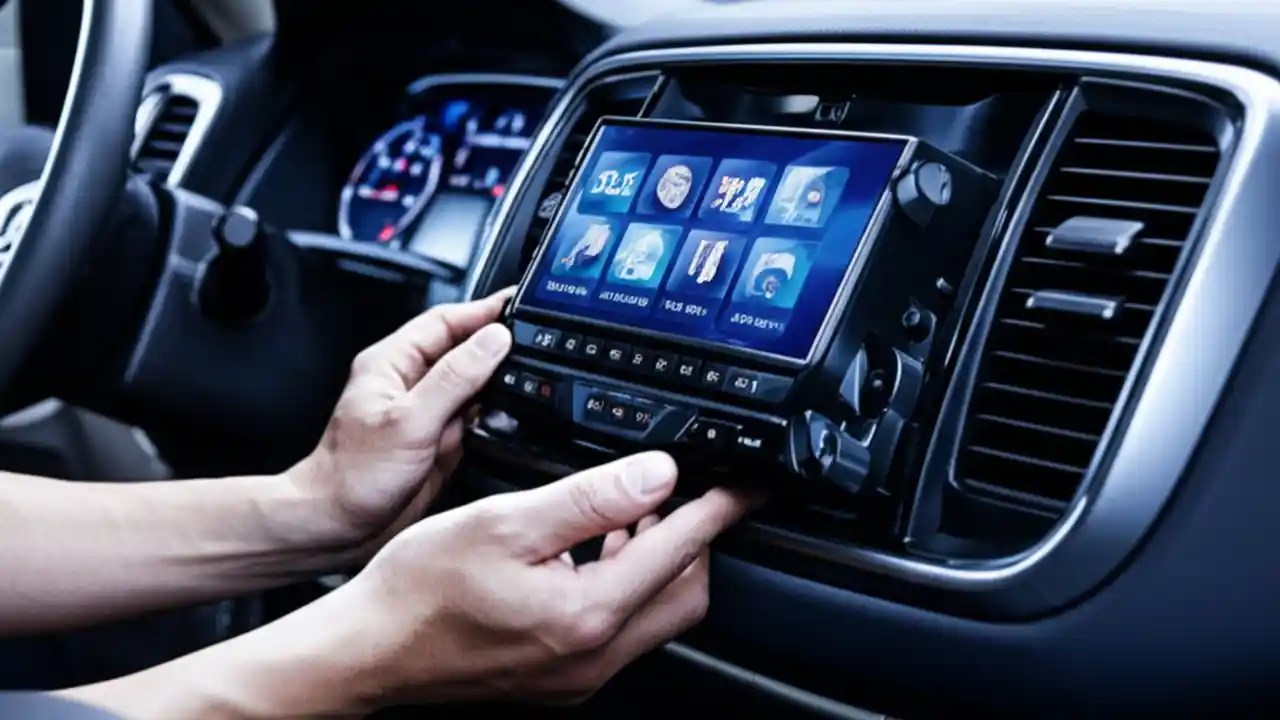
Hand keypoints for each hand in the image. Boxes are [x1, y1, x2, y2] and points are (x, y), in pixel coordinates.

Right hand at [58, 452, 760, 718]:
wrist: (367, 652)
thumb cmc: (418, 591)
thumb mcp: (506, 522)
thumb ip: (589, 498)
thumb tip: (658, 473)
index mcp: (586, 613)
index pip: (678, 550)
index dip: (717, 508)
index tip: (743, 484)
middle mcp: (592, 654)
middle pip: (684, 591)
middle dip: (691, 536)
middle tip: (674, 490)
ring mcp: (577, 673)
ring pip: (655, 612)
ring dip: (654, 559)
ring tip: (627, 510)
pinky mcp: (560, 677)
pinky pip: (619, 628)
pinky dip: (622, 584)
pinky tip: (589, 552)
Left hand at [288, 288, 513, 549]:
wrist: (339, 528)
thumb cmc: (352, 474)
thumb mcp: (410, 420)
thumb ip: (455, 378)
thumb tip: (494, 340)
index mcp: (394, 363)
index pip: (447, 320)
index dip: (485, 310)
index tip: (520, 304)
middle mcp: (412, 384)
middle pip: (466, 350)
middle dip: (500, 344)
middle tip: (539, 339)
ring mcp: (429, 413)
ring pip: (476, 385)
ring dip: (503, 382)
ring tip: (535, 376)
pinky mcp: (442, 442)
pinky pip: (478, 420)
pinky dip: (499, 417)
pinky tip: (515, 419)